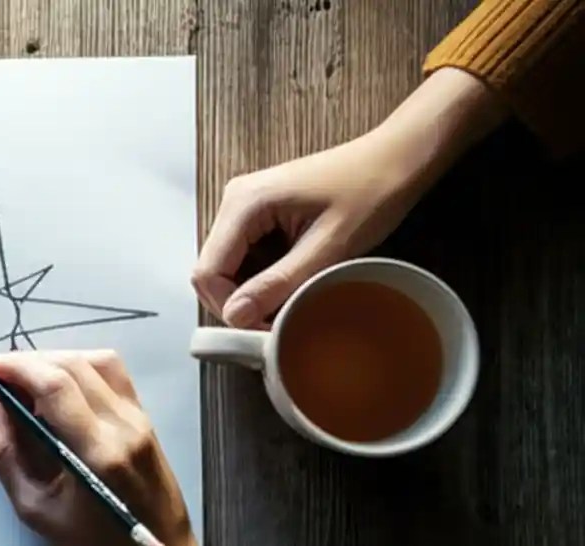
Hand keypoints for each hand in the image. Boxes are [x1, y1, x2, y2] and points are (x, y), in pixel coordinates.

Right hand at [0, 350, 199, 545]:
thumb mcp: (35, 510)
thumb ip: (6, 455)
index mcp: (97, 452)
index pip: (54, 384)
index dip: (16, 367)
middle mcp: (124, 426)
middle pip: (74, 364)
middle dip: (30, 359)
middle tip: (0, 372)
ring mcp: (140, 420)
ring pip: (97, 361)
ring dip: (57, 359)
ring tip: (28, 378)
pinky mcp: (147, 421)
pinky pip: (113, 376)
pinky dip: (81, 369)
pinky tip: (59, 389)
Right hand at [192, 68, 506, 328]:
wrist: (397, 158)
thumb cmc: (371, 193)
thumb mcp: (328, 247)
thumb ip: (278, 283)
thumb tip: (234, 317)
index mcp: (244, 204)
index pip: (207, 272)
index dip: (229, 308)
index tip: (265, 329)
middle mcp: (234, 202)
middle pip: (212, 271)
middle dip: (240, 303)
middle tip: (280, 322)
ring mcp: (245, 207)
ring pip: (228, 268)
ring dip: (253, 292)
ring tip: (291, 303)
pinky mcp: (259, 214)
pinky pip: (246, 257)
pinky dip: (263, 279)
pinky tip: (292, 283)